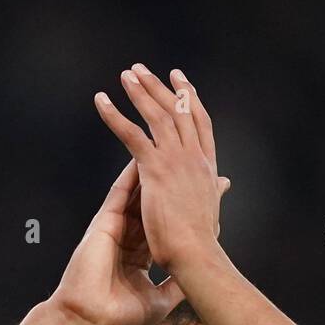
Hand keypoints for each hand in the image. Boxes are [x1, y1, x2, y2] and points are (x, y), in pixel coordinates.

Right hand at [51, 159, 182, 324]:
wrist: (91, 318)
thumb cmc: (120, 315)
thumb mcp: (159, 302)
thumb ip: (176, 287)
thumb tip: (197, 281)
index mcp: (141, 258)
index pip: (165, 229)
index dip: (183, 214)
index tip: (203, 199)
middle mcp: (130, 240)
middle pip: (155, 206)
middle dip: (173, 187)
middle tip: (193, 164)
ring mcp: (117, 229)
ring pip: (139, 194)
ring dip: (155, 173)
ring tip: (171, 151)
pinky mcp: (105, 221)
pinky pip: (120, 191)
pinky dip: (132, 173)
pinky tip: (144, 153)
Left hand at [95, 65, 228, 274]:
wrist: (196, 255)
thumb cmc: (203, 244)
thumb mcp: (212, 211)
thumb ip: (214, 191)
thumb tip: (223, 183)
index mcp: (207, 167)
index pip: (200, 124)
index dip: (190, 100)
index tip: (180, 82)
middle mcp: (194, 157)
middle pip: (178, 111)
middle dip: (161, 87)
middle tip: (143, 69)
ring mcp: (176, 160)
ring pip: (157, 115)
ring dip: (141, 91)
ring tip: (126, 74)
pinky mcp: (155, 168)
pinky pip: (132, 133)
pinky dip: (115, 115)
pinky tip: (101, 100)